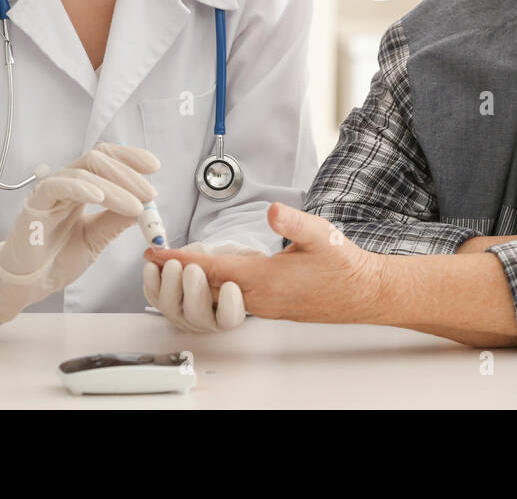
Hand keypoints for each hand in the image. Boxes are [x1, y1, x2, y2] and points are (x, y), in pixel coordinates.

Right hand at [0, 143, 159, 326]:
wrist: (28, 284)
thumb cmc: (57, 259)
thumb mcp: (97, 239)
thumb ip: (116, 221)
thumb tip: (146, 204)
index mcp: (80, 188)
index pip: (106, 159)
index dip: (130, 158)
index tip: (155, 166)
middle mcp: (65, 183)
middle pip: (98, 159)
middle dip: (128, 173)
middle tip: (150, 193)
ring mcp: (49, 192)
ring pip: (83, 172)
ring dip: (115, 187)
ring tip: (135, 206)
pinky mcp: (34, 204)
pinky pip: (56, 186)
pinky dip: (80, 187)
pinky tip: (100, 197)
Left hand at [144, 203, 385, 322]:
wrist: (362, 293)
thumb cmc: (343, 265)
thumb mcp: (320, 234)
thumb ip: (293, 222)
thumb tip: (270, 210)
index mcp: (264, 280)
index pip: (210, 269)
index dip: (179, 260)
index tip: (154, 253)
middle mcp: (258, 298)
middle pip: (205, 286)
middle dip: (177, 272)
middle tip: (154, 257)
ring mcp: (263, 306)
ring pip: (217, 294)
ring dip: (194, 280)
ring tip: (175, 264)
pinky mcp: (270, 307)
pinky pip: (231, 299)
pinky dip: (214, 286)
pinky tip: (212, 275)